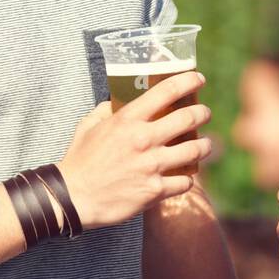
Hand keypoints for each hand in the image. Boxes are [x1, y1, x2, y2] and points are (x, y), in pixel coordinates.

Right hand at [55, 71, 211, 229]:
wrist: (72, 198)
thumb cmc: (80, 159)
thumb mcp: (89, 125)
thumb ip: (107, 110)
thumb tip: (118, 101)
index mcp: (128, 119)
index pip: (166, 91)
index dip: (188, 81)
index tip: (199, 80)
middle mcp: (144, 139)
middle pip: (188, 118)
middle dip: (203, 113)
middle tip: (205, 113)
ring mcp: (152, 165)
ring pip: (194, 150)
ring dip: (204, 146)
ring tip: (205, 145)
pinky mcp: (155, 190)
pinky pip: (185, 181)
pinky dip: (187, 179)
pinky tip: (185, 176)